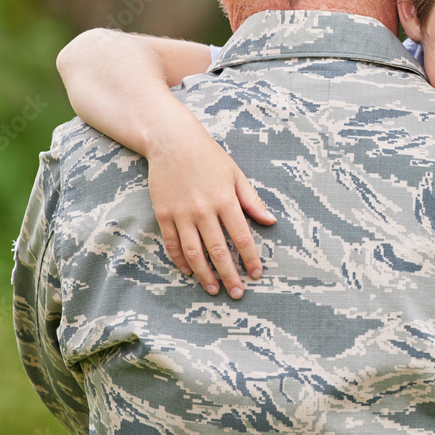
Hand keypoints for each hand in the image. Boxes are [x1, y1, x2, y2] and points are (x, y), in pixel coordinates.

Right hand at [147, 127, 275, 297]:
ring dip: (205, 274)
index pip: (241, 237)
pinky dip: (181, 261)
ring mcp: (181, 213)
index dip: (250, 259)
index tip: (256, 274)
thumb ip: (252, 200)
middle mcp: (203, 210)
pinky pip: (172, 244)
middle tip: (237, 293)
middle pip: (218, 251)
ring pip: (194, 253)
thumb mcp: (236, 174)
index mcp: (225, 200)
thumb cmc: (208, 156)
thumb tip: (271, 221)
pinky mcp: (164, 214)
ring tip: (213, 289)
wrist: (172, 141)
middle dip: (229, 275)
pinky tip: (189, 272)